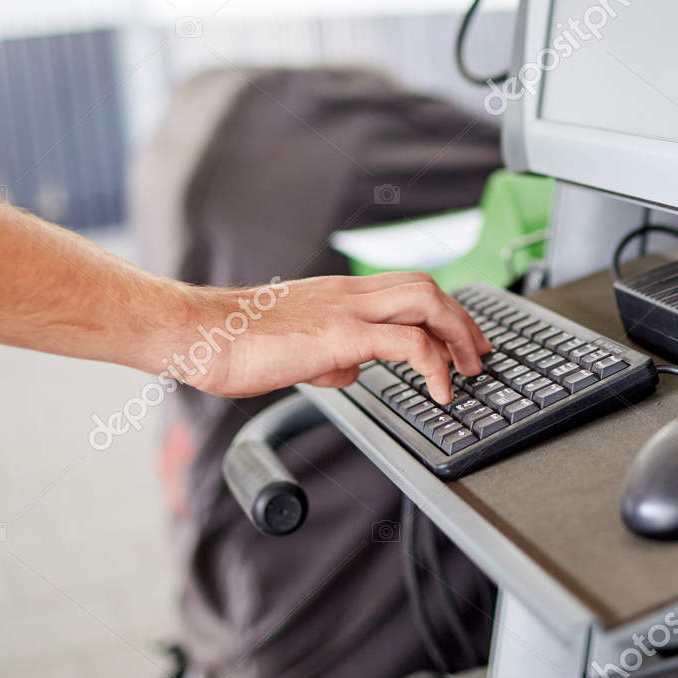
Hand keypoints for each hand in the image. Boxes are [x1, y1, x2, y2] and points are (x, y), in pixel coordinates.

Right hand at [177, 270, 490, 404]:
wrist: (199, 332)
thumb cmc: (232, 342)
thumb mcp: (293, 349)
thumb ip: (327, 355)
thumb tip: (348, 371)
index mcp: (337, 294)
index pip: (404, 287)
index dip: (441, 311)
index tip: (458, 339)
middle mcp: (348, 293)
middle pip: (426, 286)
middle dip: (462, 320)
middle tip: (478, 355)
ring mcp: (346, 309)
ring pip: (427, 300)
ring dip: (458, 335)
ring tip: (468, 371)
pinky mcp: (341, 335)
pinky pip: (407, 342)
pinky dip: (434, 364)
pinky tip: (438, 391)